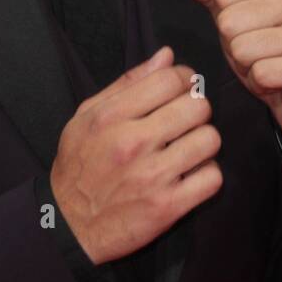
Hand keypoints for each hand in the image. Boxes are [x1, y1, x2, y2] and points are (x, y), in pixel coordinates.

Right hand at [49, 45, 222, 265]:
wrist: (68, 225)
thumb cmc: (78, 167)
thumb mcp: (86, 117)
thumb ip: (127, 84)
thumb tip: (166, 56)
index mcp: (111, 117)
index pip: (170, 79)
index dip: (184, 79)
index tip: (182, 88)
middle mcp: (133, 142)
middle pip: (197, 107)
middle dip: (196, 109)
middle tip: (185, 120)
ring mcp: (152, 176)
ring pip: (210, 140)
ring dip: (203, 142)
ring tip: (188, 148)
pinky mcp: (168, 206)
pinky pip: (212, 177)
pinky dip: (206, 175)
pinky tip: (190, 174)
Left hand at [177, 0, 281, 180]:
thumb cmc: (269, 54)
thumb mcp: (235, 17)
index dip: (227, 20)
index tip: (251, 31)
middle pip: (231, 21)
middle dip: (235, 46)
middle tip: (259, 54)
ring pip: (244, 48)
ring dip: (248, 66)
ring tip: (269, 67)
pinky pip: (262, 73)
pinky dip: (262, 83)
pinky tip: (279, 82)